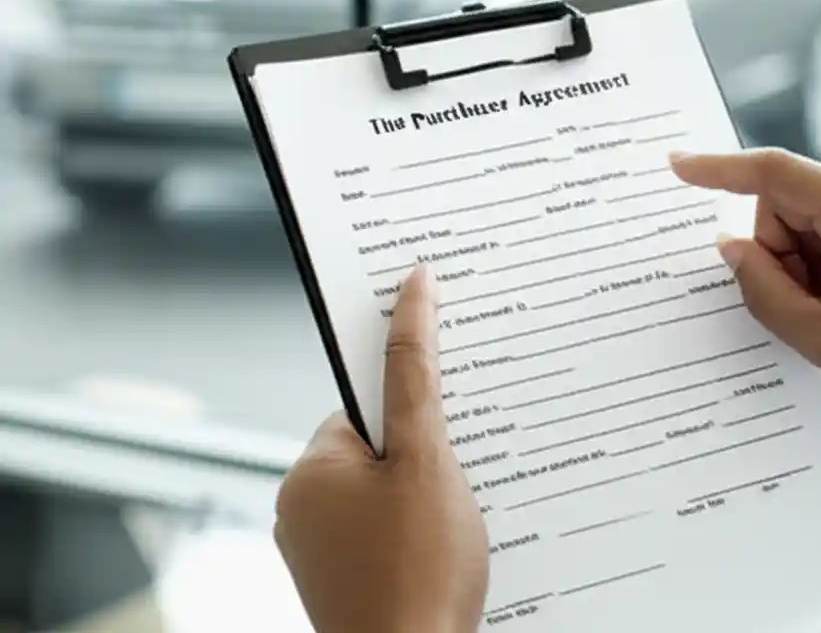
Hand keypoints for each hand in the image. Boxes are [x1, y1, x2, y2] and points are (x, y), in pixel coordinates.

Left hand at [275, 265, 488, 632]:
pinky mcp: (340, 583)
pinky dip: (414, 532)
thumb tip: (411, 290)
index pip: (365, 404)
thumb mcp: (429, 460)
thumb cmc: (421, 571)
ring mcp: (318, 553)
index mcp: (310, 471)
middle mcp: (300, 509)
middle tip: (467, 475)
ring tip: (460, 521)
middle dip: (425, 455)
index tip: (455, 403)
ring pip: (382, 493)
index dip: (413, 402)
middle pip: (376, 448)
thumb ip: (418, 374)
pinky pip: (380, 533)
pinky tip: (447, 549)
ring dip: (424, 495)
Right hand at [671, 149, 820, 440]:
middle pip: (793, 200)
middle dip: (783, 250)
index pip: (777, 173)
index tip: (679, 165)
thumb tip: (731, 245)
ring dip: (808, 258)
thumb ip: (761, 285)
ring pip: (815, 213)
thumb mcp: (817, 335)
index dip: (721, 170)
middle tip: (811, 305)